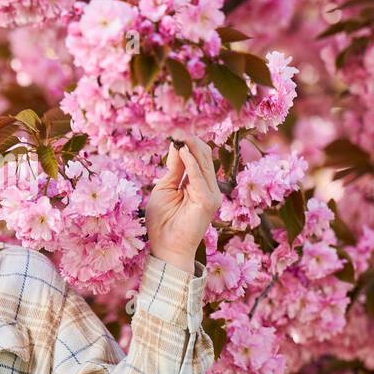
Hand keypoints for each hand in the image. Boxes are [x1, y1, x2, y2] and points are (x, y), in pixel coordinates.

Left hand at [145, 134, 221, 272]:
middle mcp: (208, 187)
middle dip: (189, 141)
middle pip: (203, 156)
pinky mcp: (208, 201)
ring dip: (190, 146)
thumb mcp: (165, 188)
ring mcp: (211, 194)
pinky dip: (191, 163)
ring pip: (204, 163)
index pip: (197, 157)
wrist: (166, 247)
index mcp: (197, 184)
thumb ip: (174, 168)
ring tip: (178, 133)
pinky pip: (200, 177)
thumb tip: (176, 145)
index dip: (186, 143)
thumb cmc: (162, 221)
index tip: (173, 129)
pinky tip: (181, 150)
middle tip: (176, 126)